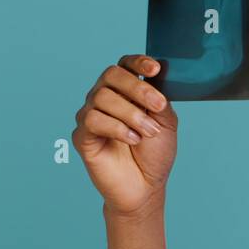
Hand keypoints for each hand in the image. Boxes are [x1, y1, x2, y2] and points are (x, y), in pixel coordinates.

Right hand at [72, 55, 177, 215]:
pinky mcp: (82, 135)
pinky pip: (93, 119)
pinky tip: (132, 140)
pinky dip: (117, 128)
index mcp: (126, 91)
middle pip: (111, 74)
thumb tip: (157, 78)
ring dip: (131, 114)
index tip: (155, 69)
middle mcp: (105, 98)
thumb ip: (160, 99)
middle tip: (157, 107)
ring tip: (147, 133)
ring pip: (102, 97)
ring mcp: (91, 115)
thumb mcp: (166, 122)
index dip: (138, 61)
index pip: (125, 65)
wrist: (145, 187)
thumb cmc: (154, 154)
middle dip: (138, 88)